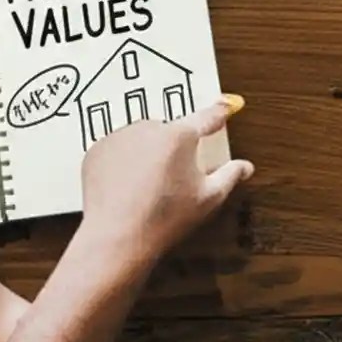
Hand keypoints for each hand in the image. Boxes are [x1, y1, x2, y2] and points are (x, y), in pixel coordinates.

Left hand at [80, 98, 253, 263]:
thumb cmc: (165, 218)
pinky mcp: (97, 150)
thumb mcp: (207, 198)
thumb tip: (245, 166)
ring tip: (147, 187)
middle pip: (169, 131)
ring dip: (146, 153)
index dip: (218, 112)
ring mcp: (118, 137)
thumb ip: (229, 176)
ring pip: (140, 139)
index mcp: (179, 136)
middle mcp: (147, 128)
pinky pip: (116, 150)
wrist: (117, 235)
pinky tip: (126, 187)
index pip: (205, 118)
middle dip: (173, 149)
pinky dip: (122, 163)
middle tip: (173, 178)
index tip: (226, 105)